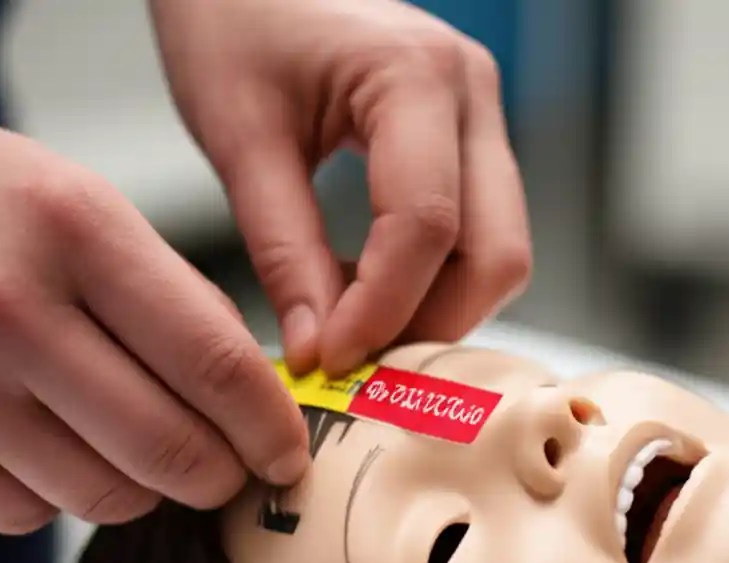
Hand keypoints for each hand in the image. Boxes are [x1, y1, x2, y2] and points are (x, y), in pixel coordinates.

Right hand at [0, 59, 309, 533]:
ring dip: (148, 488)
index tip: (289, 450)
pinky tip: (56, 445)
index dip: (270, 426)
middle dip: (225, 474)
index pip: (212, 363)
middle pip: (168, 450)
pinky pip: (27, 514)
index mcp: (73, 231)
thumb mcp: (80, 198)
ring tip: (143, 447)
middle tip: (235, 466)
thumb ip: (169, 292)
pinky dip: (63, 493)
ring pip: (105, 499)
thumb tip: (246, 387)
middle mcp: (8, 312)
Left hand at [149, 0, 532, 375]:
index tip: (327, 361)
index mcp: (416, 74)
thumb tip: (319, 351)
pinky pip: (477, 233)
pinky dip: (431, 279)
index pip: (428, 225)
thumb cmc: (231, 21)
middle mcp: (471, 92)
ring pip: (497, 251)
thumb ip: (285, 249)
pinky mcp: (467, 138)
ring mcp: (479, 116)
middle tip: (351, 362)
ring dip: (433, 307)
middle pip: (497, 252)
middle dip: (430, 324)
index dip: (382, 309)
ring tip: (348, 324)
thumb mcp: (241, 137)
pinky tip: (363, 288)